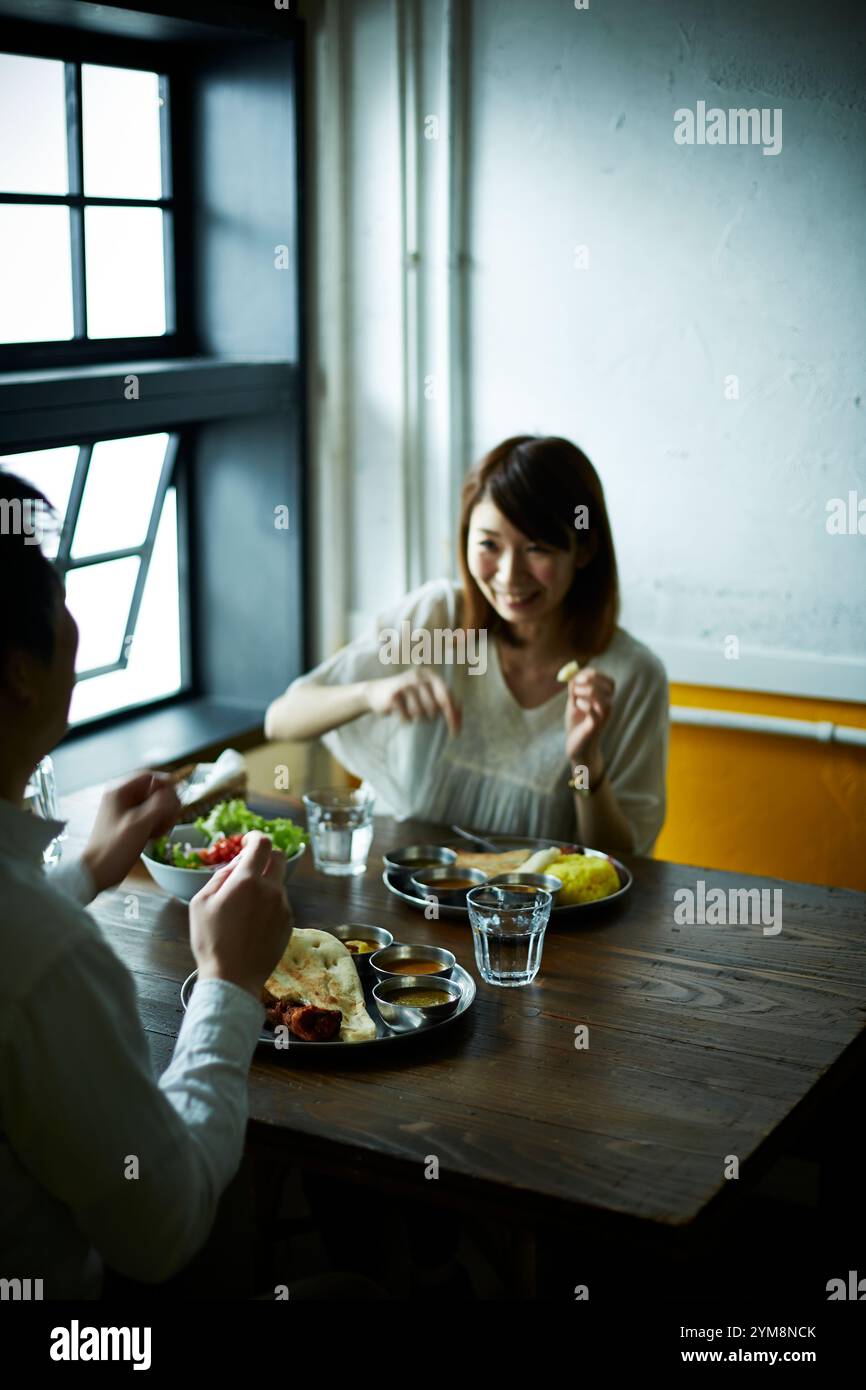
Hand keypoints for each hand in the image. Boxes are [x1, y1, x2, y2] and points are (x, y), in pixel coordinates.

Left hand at [82, 771, 179, 894]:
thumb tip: (175, 793)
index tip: (178, 800)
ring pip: (156, 804)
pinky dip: (157, 824)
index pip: (150, 776)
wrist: (97, 872)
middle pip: (155, 790)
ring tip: (159, 833)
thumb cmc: (115, 847)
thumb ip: (159, 805)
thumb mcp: (139, 824)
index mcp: (119, 791)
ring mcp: (127, 810)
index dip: (167, 785)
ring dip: (164, 816)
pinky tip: (155, 837)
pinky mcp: (131, 823)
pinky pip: (152, 816)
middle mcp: (123, 797)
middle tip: (168, 822)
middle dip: (166, 805)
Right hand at [190, 832, 292, 998]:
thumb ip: (221, 875)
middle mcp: (271, 890)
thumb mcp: (201, 903)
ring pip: (279, 882)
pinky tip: (253, 921)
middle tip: (248, 867)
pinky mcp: (289, 923)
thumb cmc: (211, 941)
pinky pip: (281, 902)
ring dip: (265, 882)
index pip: (262, 843)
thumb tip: (237, 863)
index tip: (247, 841)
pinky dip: (270, 902)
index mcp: (248, 881)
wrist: (233, 978)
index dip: (254, 837)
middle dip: (264, 856)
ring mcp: (283, 907)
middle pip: (278, 857)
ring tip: (244, 905)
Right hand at [364, 669, 461, 735]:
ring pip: (420, 714)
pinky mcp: (394, 696)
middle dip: (429, 718)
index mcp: (430, 675)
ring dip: (415, 718)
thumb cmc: (406, 697)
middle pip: (434, 708)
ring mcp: (405, 685)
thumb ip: (442, 698)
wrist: (374, 692)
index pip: (448, 697)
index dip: (453, 717)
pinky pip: (407, 718)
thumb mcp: (424, 693)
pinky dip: (404, 720)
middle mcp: (418, 677)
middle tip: (420, 716)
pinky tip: (398, 712)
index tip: (455, 734)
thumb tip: (460, 709)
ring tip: (408, 711)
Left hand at [564, 668, 614, 774]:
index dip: (595, 674)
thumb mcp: (574, 703)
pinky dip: (585, 703)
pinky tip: (577, 705)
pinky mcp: (595, 727)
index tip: (579, 676)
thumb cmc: (576, 725)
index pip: (609, 682)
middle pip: (609, 687)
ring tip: (575, 697)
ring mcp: (603, 718)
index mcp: (605, 701)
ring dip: (587, 691)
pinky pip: (594, 711)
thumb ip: (575, 688)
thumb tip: (573, 673)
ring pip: (603, 698)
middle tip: (576, 686)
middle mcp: (608, 708)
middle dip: (591, 681)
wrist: (576, 748)